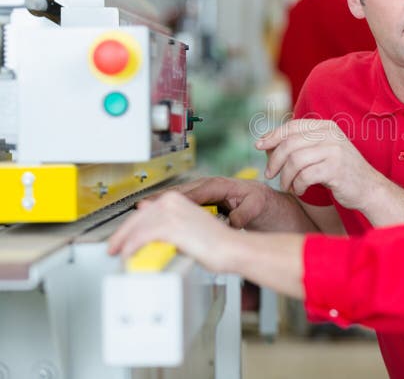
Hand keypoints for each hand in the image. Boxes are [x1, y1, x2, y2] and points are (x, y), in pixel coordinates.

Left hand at [107, 192, 236, 272]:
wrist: (231, 248)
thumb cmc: (215, 243)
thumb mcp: (187, 228)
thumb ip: (169, 225)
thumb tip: (148, 230)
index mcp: (178, 199)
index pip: (146, 211)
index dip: (130, 225)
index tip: (121, 237)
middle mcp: (174, 202)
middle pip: (138, 217)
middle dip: (123, 233)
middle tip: (113, 247)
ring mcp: (172, 212)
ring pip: (138, 226)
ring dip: (125, 241)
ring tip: (120, 253)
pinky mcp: (172, 226)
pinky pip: (143, 236)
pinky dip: (133, 246)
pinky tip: (129, 254)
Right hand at [149, 176, 273, 229]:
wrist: (263, 201)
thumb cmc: (259, 201)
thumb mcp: (256, 206)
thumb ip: (244, 213)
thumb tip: (232, 221)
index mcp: (218, 185)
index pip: (194, 193)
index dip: (176, 201)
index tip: (161, 207)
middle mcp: (206, 185)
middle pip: (178, 192)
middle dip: (158, 201)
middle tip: (139, 210)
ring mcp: (201, 191)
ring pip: (175, 196)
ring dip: (157, 203)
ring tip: (138, 212)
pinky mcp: (198, 199)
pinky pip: (178, 202)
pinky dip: (163, 207)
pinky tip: (151, 215)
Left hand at [256, 119, 385, 210]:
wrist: (369, 189)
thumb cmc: (340, 173)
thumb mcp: (321, 153)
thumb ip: (299, 146)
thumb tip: (265, 144)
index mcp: (327, 127)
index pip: (293, 126)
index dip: (273, 135)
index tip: (259, 145)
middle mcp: (331, 135)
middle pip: (290, 143)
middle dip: (274, 160)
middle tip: (269, 174)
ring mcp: (335, 150)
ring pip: (295, 160)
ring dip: (285, 177)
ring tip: (286, 186)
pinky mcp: (335, 168)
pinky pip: (305, 176)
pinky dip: (297, 185)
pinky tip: (299, 191)